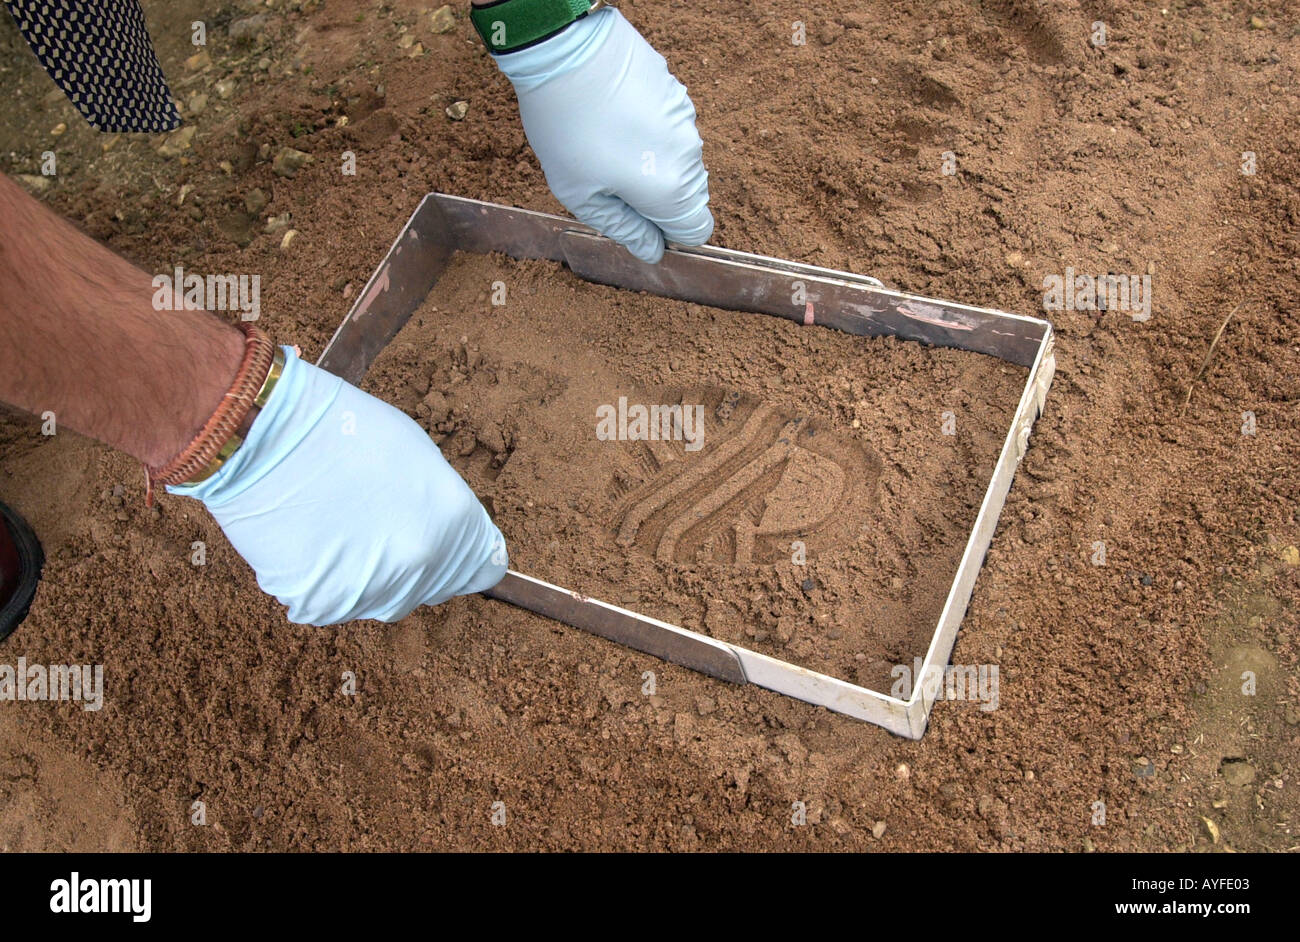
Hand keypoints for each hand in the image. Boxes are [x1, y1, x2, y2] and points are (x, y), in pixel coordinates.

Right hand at [170, 348, 507, 624]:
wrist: (263, 437)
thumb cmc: (339, 430)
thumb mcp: (417, 455)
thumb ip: (443, 506)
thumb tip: (451, 535)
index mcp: (452, 523)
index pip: (484, 568)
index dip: (465, 555)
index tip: (447, 545)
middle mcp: (420, 565)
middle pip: (432, 586)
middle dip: (413, 562)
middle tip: (376, 522)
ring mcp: (371, 591)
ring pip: (382, 598)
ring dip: (369, 573)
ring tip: (338, 524)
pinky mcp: (322, 604)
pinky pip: (333, 601)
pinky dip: (323, 579)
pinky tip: (310, 537)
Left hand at [495, 8, 712, 262]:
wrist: (566, 51)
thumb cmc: (567, 128)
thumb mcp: (582, 195)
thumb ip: (624, 229)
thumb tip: (652, 252)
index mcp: (670, 191)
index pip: (696, 231)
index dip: (669, 233)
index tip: (638, 219)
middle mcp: (690, 157)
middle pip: (689, 196)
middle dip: (658, 197)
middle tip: (611, 178)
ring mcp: (687, 121)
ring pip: (681, 160)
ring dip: (654, 162)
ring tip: (609, 141)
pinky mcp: (678, 92)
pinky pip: (673, 127)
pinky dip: (652, 130)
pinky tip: (617, 116)